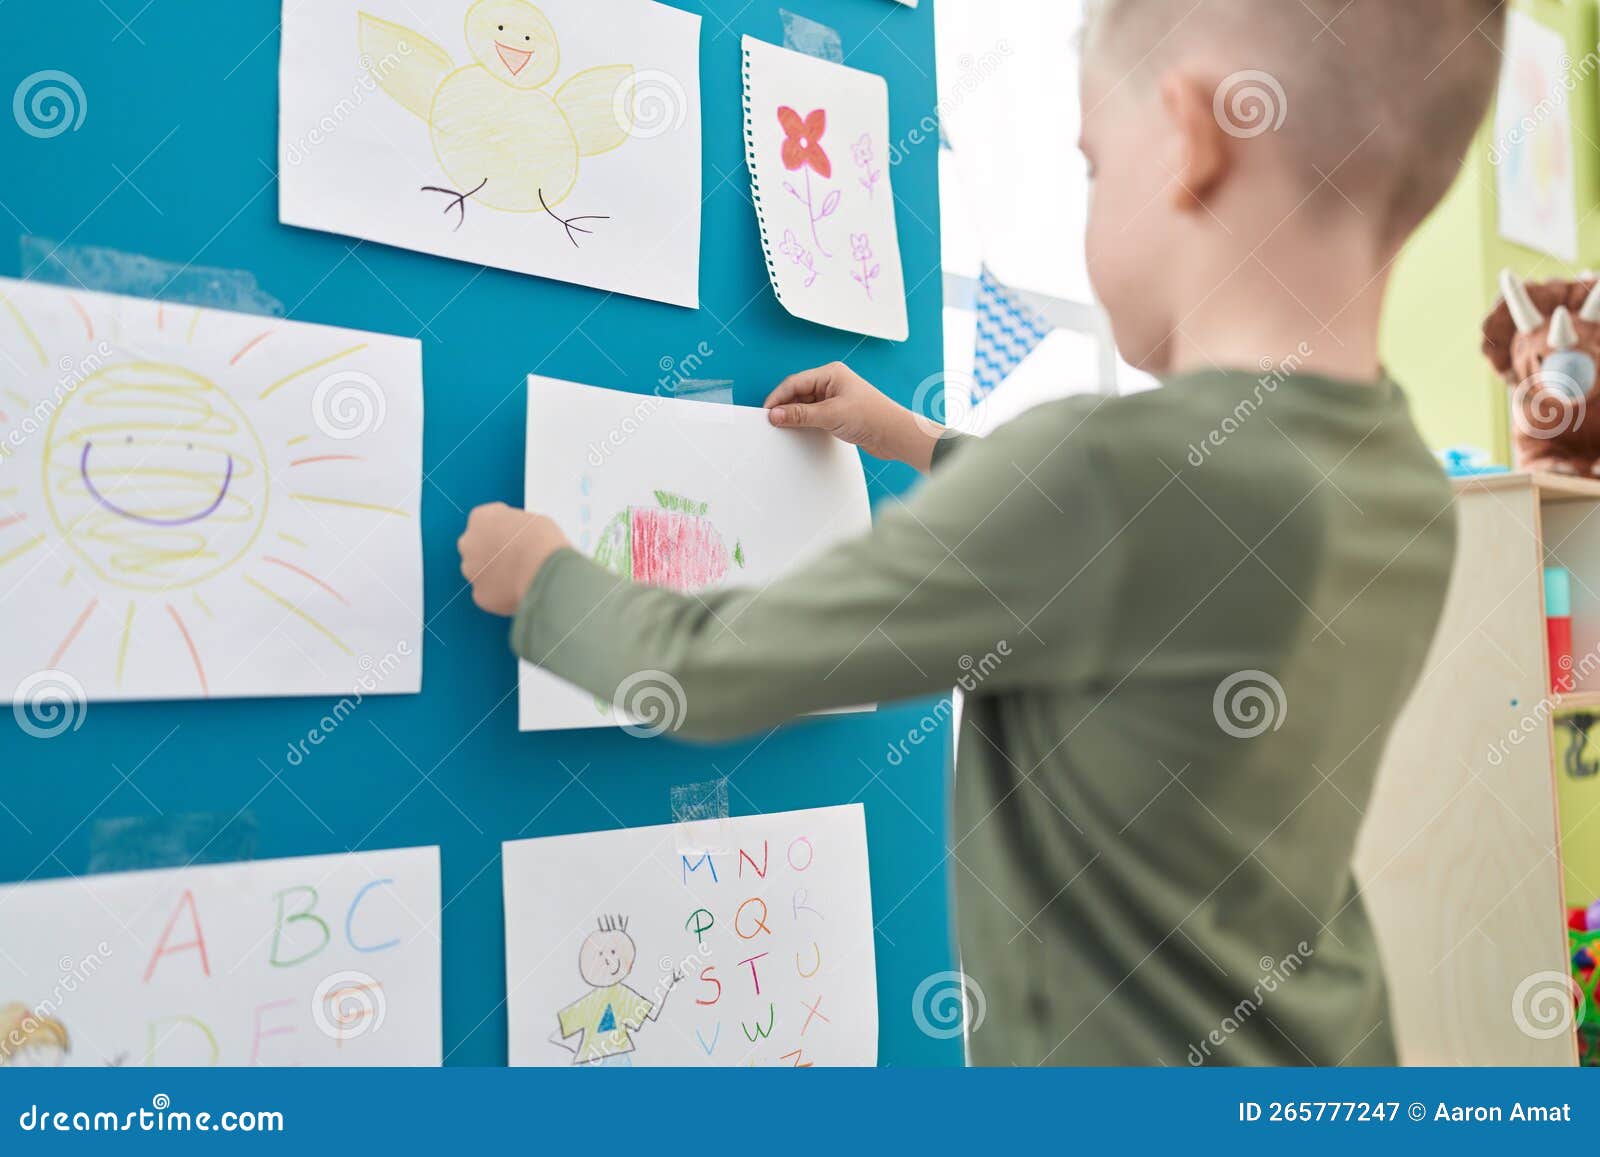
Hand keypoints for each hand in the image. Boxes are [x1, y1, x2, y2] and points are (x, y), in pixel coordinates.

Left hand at [457, 502, 569, 615]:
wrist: (545, 572)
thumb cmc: (542, 543)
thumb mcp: (531, 521)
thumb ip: (516, 527)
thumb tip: (520, 537)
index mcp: (481, 518)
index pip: (485, 520)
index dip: (503, 529)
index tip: (515, 536)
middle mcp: (469, 543)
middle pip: (476, 547)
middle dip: (492, 552)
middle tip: (516, 557)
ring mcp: (471, 571)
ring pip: (481, 572)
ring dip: (495, 574)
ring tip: (521, 575)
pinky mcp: (480, 595)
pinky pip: (489, 594)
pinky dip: (501, 593)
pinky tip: (519, 590)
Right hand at [765, 362, 943, 471]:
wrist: (895, 435)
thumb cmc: (873, 416)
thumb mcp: (831, 415)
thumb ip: (801, 414)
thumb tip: (776, 414)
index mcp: (831, 373)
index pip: (795, 382)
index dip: (778, 397)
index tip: (766, 412)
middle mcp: (832, 383)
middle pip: (798, 393)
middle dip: (785, 407)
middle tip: (772, 422)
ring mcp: (835, 398)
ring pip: (805, 405)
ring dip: (795, 416)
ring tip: (785, 428)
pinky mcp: (839, 414)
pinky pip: (814, 416)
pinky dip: (805, 423)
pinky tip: (800, 431)